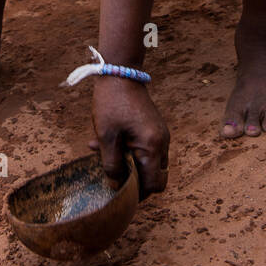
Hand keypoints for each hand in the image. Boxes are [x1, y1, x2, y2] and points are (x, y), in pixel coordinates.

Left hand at [90, 77, 169, 199]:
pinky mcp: (154, 128)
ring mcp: (160, 134)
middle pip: (156, 177)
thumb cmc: (112, 102)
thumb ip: (112, 164)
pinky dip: (131, 152)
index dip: (138, 194)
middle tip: (113, 174)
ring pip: (149, 163)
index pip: (154, 184)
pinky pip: (146, 149)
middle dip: (135, 180)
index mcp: (153, 146)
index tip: (120, 191)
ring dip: (130, 164)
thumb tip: (116, 186)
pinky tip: (108, 143)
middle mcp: (163, 142)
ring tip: (103, 154)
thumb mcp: (107, 136)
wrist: (119, 72)